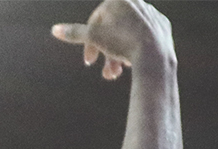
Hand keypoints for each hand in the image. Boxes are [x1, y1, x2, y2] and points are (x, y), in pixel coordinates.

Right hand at [52, 0, 172, 80]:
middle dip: (106, 53)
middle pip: (114, 31)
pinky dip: (137, 50)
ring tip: (119, 71)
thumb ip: (75, 32)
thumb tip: (54, 29)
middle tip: (106, 73)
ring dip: (120, 55)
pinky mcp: (163, 27)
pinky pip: (145, 39)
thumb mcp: (94, 38)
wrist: (155, 54)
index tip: (89, 62)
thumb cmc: (122, 43)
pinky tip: (134, 62)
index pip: (97, 21)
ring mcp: (152, 14)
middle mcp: (137, 2)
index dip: (89, 43)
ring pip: (129, 36)